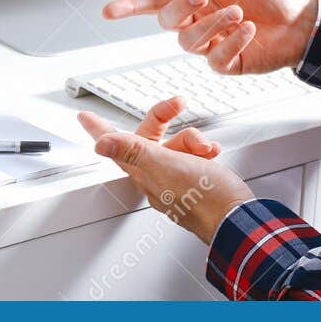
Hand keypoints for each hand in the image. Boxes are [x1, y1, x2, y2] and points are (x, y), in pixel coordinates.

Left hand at [77, 98, 254, 242]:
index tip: (85, 117)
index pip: (115, 146)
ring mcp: (175, 178)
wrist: (235, 218)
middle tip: (177, 103)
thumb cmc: (205, 199)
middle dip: (167, 119)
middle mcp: (155, 175)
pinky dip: (203, 150)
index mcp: (144, 171)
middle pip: (150, 136)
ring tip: (206, 148)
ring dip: (193, 139)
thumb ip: (134, 151)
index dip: (99, 129)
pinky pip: (193, 155)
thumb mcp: (166, 166)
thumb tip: (100, 143)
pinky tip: (211, 154)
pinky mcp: (194, 179)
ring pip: (176, 143)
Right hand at [101, 0, 317, 74]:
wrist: (301, 18)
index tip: (109, 11)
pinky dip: (232, 42)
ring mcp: (213, 44)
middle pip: (167, 22)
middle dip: (180, 8)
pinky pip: (215, 58)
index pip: (156, 2)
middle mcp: (201, 21)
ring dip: (212, 24)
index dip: (131, 7)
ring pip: (189, 42)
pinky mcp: (229, 63)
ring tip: (239, 12)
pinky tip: (248, 30)